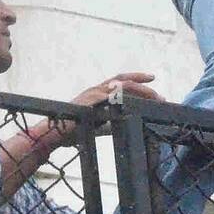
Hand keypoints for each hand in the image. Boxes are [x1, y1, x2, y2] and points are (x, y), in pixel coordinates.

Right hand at [46, 72, 163, 147]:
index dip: (137, 79)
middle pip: (123, 80)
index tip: (153, 80)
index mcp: (97, 93)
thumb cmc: (72, 129)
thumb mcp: (98, 125)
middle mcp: (95, 90)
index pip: (120, 82)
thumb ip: (111, 122)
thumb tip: (128, 122)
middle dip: (144, 86)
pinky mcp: (89, 101)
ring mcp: (92, 94)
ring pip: (121, 86)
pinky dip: (124, 95)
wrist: (53, 134)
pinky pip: (111, 95)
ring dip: (140, 91)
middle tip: (160, 95)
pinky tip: (136, 99)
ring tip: (154, 98)